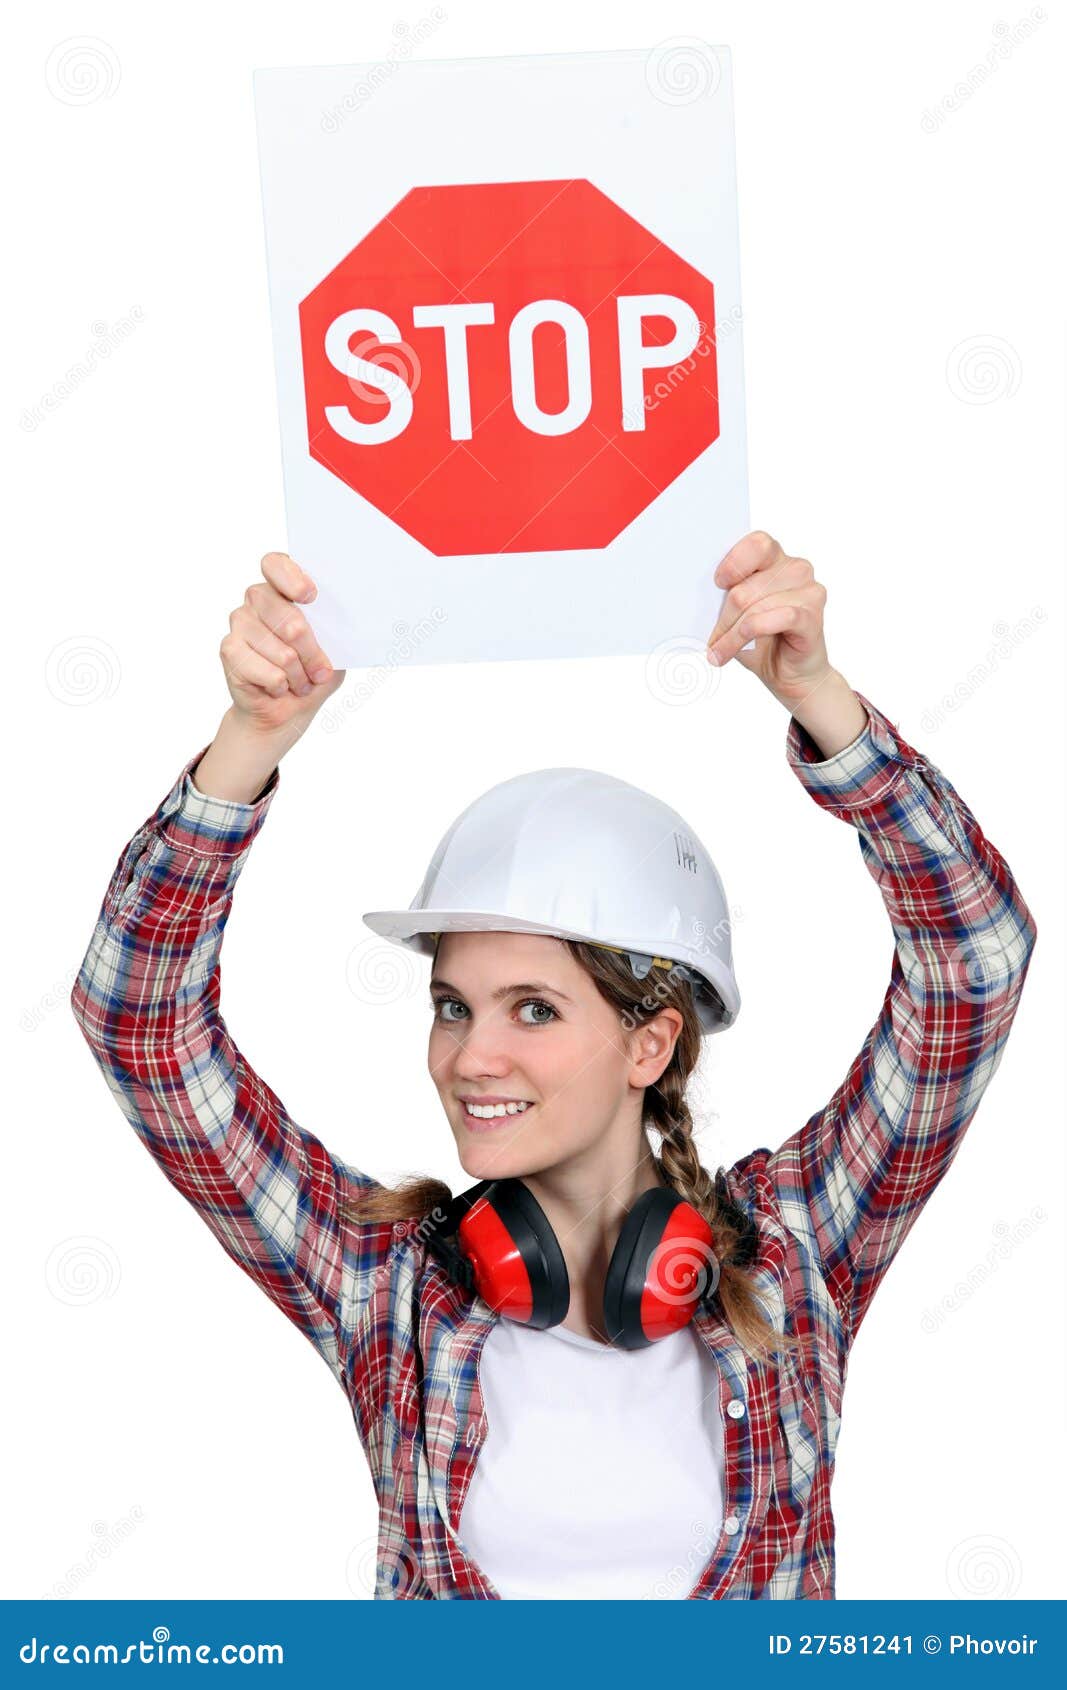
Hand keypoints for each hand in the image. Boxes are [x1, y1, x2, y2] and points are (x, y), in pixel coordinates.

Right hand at [220, 552, 344, 734]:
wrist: (286, 711)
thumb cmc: (312, 673)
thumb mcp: (335, 651)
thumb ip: (337, 632)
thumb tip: (349, 622)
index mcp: (282, 588)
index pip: (276, 564)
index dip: (291, 577)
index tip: (310, 596)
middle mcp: (257, 598)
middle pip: (288, 618)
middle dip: (312, 652)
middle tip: (320, 672)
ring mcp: (240, 621)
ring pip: (282, 651)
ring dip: (299, 675)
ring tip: (300, 681)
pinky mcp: (229, 649)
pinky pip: (268, 672)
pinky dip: (282, 686)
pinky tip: (279, 687)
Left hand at [705, 531, 831, 706]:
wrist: (789, 674)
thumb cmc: (762, 641)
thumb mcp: (736, 615)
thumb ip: (727, 597)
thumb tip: (701, 596)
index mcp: (776, 560)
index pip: (757, 543)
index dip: (734, 562)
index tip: (718, 583)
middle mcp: (796, 570)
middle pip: (747, 585)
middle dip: (724, 617)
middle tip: (713, 638)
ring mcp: (809, 591)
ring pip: (757, 604)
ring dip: (732, 633)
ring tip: (720, 651)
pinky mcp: (812, 617)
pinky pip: (779, 617)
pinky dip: (752, 634)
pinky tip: (740, 648)